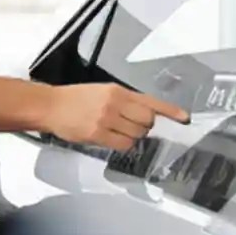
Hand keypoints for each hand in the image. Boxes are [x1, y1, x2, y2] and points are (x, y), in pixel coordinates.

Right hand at [44, 83, 189, 151]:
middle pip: (147, 120)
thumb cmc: (75, 99)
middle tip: (132, 125)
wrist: (51, 106)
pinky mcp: (98, 134)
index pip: (150, 101)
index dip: (170, 110)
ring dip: (133, 135)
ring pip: (137, 134)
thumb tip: (144, 115)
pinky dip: (123, 144)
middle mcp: (115, 103)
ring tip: (117, 131)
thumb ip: (122, 101)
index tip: (184, 117)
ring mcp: (107, 119)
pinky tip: (112, 138)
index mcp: (117, 90)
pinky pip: (123, 144)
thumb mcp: (101, 92)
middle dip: (145, 125)